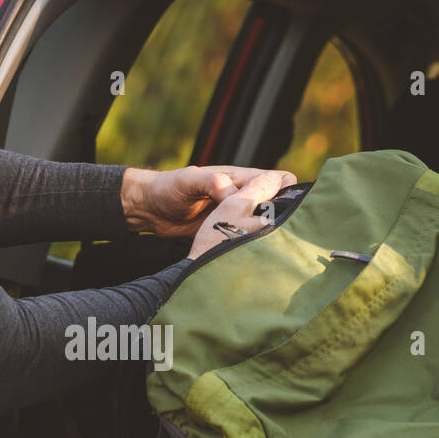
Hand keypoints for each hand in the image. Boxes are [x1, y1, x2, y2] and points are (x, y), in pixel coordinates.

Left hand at [120, 165, 293, 238]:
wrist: (149, 210)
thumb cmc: (168, 188)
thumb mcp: (190, 180)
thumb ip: (213, 183)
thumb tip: (235, 197)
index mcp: (240, 179)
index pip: (278, 180)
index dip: (289, 191)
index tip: (289, 209)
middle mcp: (243, 198)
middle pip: (276, 206)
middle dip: (284, 218)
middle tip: (281, 236)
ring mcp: (236, 218)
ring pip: (263, 226)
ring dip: (268, 236)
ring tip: (270, 250)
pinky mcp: (226, 235)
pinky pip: (246, 241)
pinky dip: (252, 248)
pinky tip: (252, 258)